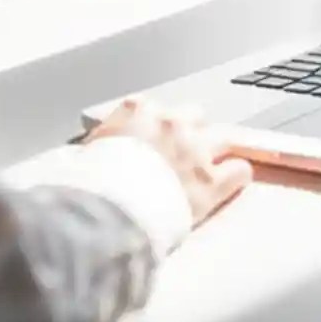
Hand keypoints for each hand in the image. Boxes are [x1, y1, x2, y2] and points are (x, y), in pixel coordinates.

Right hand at [85, 98, 252, 225]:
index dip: (154, 125)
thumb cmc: (87, 187)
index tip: (150, 138)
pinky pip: (240, 170)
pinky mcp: (212, 183)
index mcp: (137, 112)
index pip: (153, 108)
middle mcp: (172, 125)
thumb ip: (98, 146)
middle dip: (189, 132)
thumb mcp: (81, 155)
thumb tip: (89, 154)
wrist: (103, 214)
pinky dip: (235, 177)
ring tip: (209, 165)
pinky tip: (230, 183)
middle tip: (180, 152)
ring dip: (216, 150)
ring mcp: (196, 152)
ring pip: (222, 138)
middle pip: (193, 116)